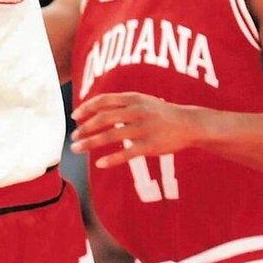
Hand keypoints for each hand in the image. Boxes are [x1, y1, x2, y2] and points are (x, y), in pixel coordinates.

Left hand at [71, 92, 207, 167]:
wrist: (189, 123)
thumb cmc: (160, 113)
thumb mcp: (142, 101)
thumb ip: (121, 104)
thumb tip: (94, 110)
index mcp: (133, 98)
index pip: (104, 100)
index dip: (86, 108)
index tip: (75, 117)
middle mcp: (137, 111)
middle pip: (103, 119)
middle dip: (84, 128)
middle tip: (73, 137)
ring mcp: (143, 129)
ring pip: (110, 136)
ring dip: (90, 143)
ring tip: (76, 149)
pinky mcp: (150, 146)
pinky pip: (126, 154)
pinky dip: (111, 159)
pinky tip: (99, 163)